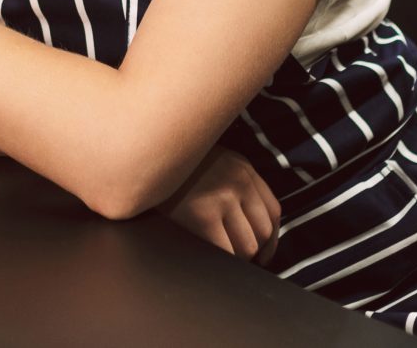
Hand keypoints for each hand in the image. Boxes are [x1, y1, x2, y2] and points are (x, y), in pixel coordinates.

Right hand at [157, 146, 280, 263]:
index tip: (263, 253)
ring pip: (247, 247)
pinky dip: (222, 260)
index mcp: (243, 168)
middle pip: (262, 232)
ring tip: (219, 255)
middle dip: (252, 251)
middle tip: (235, 257)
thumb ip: (237, 184)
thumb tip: (254, 228)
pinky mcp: (203, 215)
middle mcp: (238, 181)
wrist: (144, 156)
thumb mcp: (215, 162)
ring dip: (236, 258)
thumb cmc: (176, 167)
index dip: (271, 239)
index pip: (273, 211)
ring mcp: (222, 198)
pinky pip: (225, 251)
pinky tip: (209, 255)